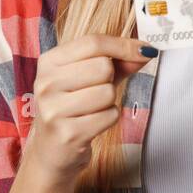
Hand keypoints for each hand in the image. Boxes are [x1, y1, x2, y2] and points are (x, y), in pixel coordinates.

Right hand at [26, 34, 156, 177]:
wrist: (53, 150)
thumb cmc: (74, 108)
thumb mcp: (91, 79)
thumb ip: (117, 62)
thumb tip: (145, 51)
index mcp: (49, 62)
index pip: (93, 42)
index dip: (123, 45)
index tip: (144, 50)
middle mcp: (46, 83)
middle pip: (103, 67)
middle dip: (110, 80)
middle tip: (95, 92)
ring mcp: (54, 109)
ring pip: (107, 92)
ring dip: (109, 102)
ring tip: (92, 110)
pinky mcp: (68, 133)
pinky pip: (109, 115)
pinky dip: (109, 119)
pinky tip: (93, 124)